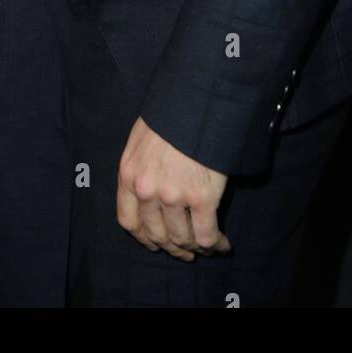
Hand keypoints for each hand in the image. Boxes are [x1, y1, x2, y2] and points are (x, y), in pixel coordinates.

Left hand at [117, 116, 231, 260]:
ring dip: (195, 248)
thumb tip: (149, 188)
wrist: (197, 101)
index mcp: (128, 174)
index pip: (129, 221)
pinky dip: (216, 245)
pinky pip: (206, 234)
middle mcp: (146, 191)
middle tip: (185, 252)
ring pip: (182, 238)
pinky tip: (223, 245)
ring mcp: (173, 196)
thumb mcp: (141, 137)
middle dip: (172, 247)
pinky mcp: (202, 198)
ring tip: (206, 247)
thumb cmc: (171, 113)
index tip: (156, 243)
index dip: (144, 237)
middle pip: (157, 234)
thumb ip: (141, 166)